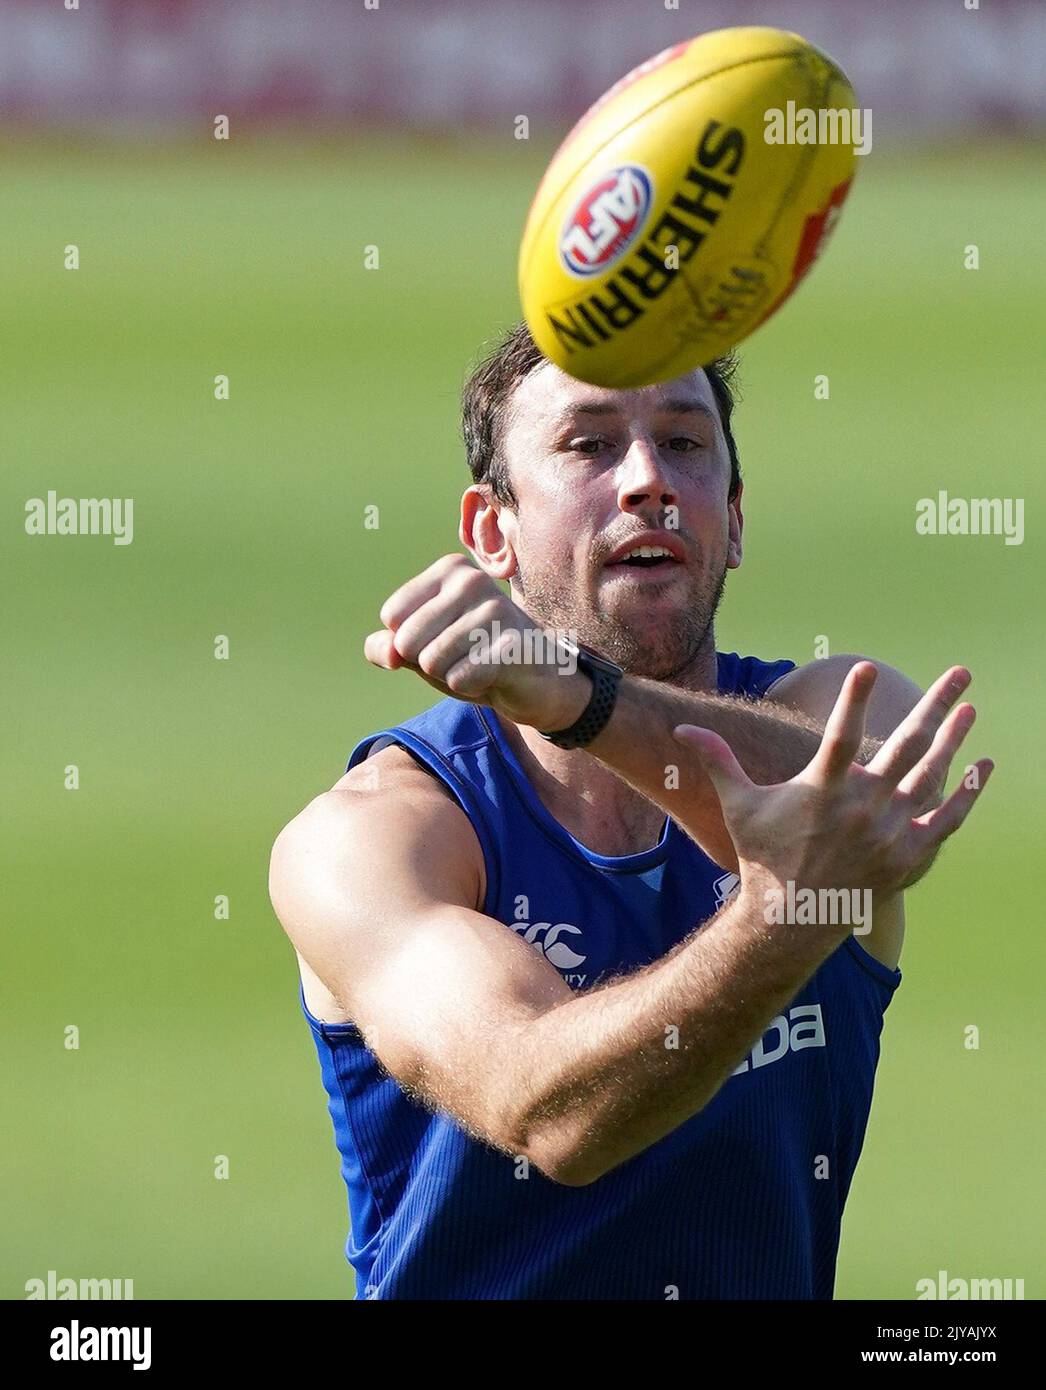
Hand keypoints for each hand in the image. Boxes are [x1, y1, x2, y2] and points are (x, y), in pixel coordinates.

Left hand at [364, 554, 589, 731]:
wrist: (534, 681)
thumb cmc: (473, 657)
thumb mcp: (422, 649)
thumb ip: (388, 646)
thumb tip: (388, 652)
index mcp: (450, 570)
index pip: (392, 617)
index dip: (408, 642)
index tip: (443, 639)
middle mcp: (472, 580)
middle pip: (407, 641)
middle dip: (427, 662)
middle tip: (463, 656)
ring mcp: (495, 609)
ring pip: (431, 662)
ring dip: (450, 675)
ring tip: (479, 664)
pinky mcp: (512, 644)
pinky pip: (458, 678)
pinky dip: (469, 687)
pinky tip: (493, 676)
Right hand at [673, 663, 992, 903]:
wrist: (792, 920)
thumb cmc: (763, 856)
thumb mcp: (740, 805)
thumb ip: (718, 761)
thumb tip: (682, 729)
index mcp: (822, 790)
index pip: (840, 736)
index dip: (852, 701)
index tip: (867, 668)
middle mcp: (862, 808)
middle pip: (907, 745)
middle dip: (936, 706)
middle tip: (959, 673)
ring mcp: (890, 832)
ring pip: (931, 775)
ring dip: (954, 739)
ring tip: (970, 708)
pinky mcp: (910, 856)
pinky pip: (947, 819)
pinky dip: (967, 793)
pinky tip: (982, 768)